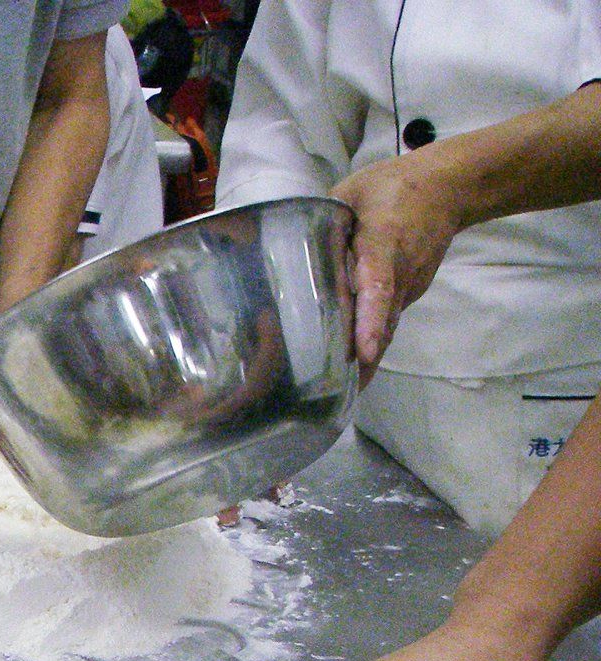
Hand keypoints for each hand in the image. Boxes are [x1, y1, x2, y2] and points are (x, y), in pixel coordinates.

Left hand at [331, 154, 462, 379]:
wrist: (450, 188)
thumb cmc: (394, 187)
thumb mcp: (352, 193)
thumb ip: (322, 222)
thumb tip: (288, 249)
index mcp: (385, 243)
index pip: (378, 286)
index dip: (370, 320)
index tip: (365, 352)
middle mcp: (401, 272)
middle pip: (381, 321)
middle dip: (362, 358)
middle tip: (334, 394)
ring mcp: (408, 287)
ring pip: (385, 327)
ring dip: (365, 360)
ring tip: (336, 393)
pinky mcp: (408, 295)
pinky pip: (386, 322)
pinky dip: (369, 342)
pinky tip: (346, 365)